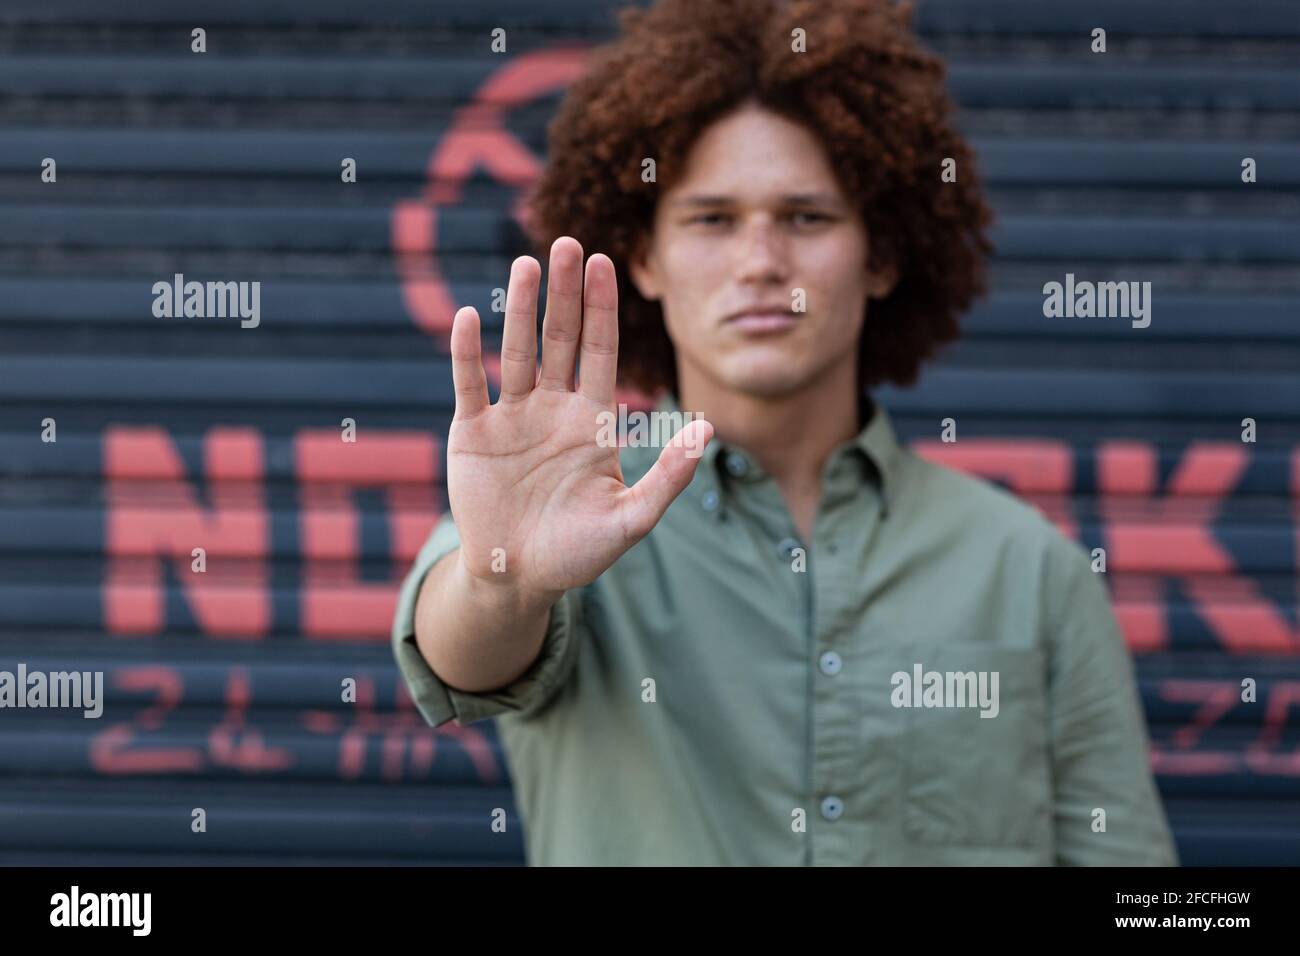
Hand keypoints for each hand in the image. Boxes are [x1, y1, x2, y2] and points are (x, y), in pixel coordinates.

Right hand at [445, 236, 712, 598]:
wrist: (519, 578)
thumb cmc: (579, 552)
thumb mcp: (632, 519)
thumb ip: (669, 476)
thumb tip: (707, 429)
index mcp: (591, 421)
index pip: (599, 352)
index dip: (602, 308)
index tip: (604, 262)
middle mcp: (552, 408)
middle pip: (560, 338)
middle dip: (565, 292)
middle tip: (567, 242)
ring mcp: (510, 417)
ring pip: (517, 351)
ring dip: (519, 308)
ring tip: (525, 264)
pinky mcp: (472, 433)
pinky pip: (470, 384)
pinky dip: (467, 353)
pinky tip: (469, 318)